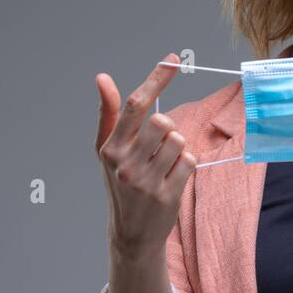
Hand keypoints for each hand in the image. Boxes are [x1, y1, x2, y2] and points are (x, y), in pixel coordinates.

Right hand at [95, 53, 196, 260]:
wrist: (131, 233)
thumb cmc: (120, 183)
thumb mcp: (107, 151)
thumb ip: (109, 114)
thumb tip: (102, 78)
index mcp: (110, 148)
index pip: (136, 105)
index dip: (156, 79)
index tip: (172, 60)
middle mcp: (125, 163)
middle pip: (163, 121)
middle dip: (167, 129)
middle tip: (159, 146)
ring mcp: (146, 181)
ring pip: (179, 141)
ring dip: (177, 148)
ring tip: (164, 164)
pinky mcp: (167, 194)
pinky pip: (190, 161)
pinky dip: (186, 164)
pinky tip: (173, 177)